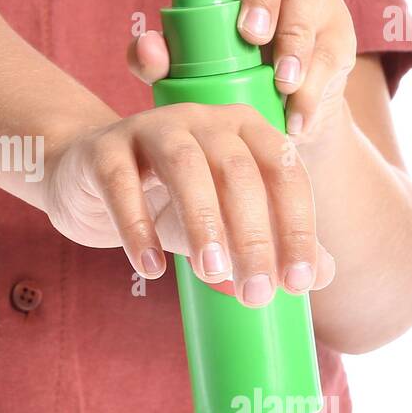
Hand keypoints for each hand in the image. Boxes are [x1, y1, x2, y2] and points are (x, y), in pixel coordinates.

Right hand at [43, 101, 334, 306]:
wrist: (88, 178)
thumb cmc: (168, 200)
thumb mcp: (224, 220)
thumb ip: (272, 240)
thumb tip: (323, 276)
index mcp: (244, 129)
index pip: (284, 172)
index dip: (298, 228)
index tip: (300, 284)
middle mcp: (202, 119)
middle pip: (238, 169)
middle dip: (253, 235)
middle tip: (256, 293)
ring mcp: (150, 128)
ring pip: (185, 166)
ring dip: (203, 222)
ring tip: (212, 274)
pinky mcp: (104, 150)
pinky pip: (122, 184)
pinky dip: (137, 228)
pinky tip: (151, 268)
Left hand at [128, 0, 357, 147]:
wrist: (273, 112)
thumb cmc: (214, 68)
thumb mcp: (178, 66)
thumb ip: (154, 58)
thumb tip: (148, 48)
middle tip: (249, 35)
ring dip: (296, 34)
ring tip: (281, 82)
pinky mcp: (339, 26)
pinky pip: (332, 43)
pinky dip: (315, 82)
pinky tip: (297, 113)